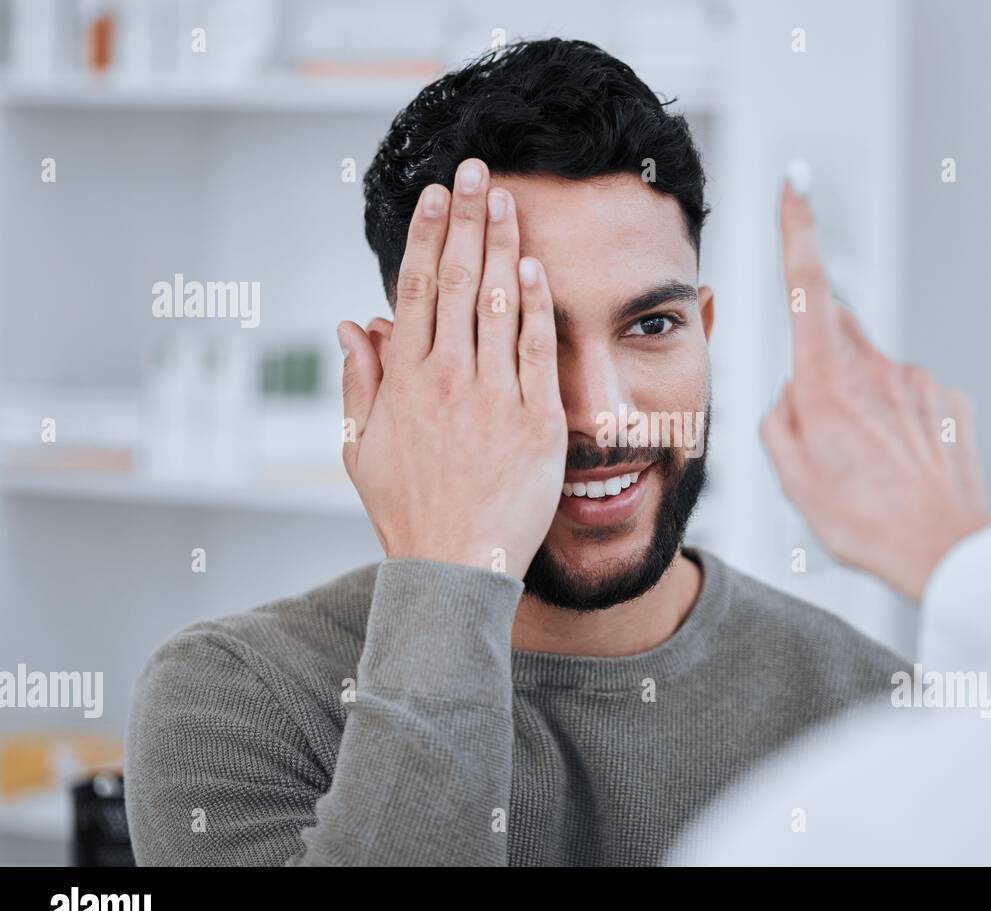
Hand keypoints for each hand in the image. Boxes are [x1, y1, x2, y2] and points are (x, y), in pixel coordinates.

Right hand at [337, 159, 567, 578]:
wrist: (456, 566)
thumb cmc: (408, 511)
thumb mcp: (362, 449)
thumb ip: (361, 381)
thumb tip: (355, 322)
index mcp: (405, 381)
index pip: (418, 288)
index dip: (429, 236)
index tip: (437, 195)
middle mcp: (449, 378)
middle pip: (461, 281)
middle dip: (468, 219)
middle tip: (478, 170)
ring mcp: (496, 397)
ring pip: (501, 304)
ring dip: (504, 244)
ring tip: (508, 199)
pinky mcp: (538, 421)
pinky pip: (540, 350)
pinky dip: (539, 305)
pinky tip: (537, 266)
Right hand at [760, 182, 990, 600]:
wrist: (945, 552)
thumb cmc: (863, 520)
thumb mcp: (791, 477)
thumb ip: (778, 419)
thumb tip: (792, 390)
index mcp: (827, 383)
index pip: (808, 288)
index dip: (797, 230)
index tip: (795, 183)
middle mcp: (876, 368)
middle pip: (836, 330)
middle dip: (819, 355)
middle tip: (822, 419)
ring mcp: (918, 380)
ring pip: (871, 370)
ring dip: (860, 401)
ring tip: (867, 465)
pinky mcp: (948, 398)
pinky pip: (907, 394)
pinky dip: (894, 419)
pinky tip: (899, 464)